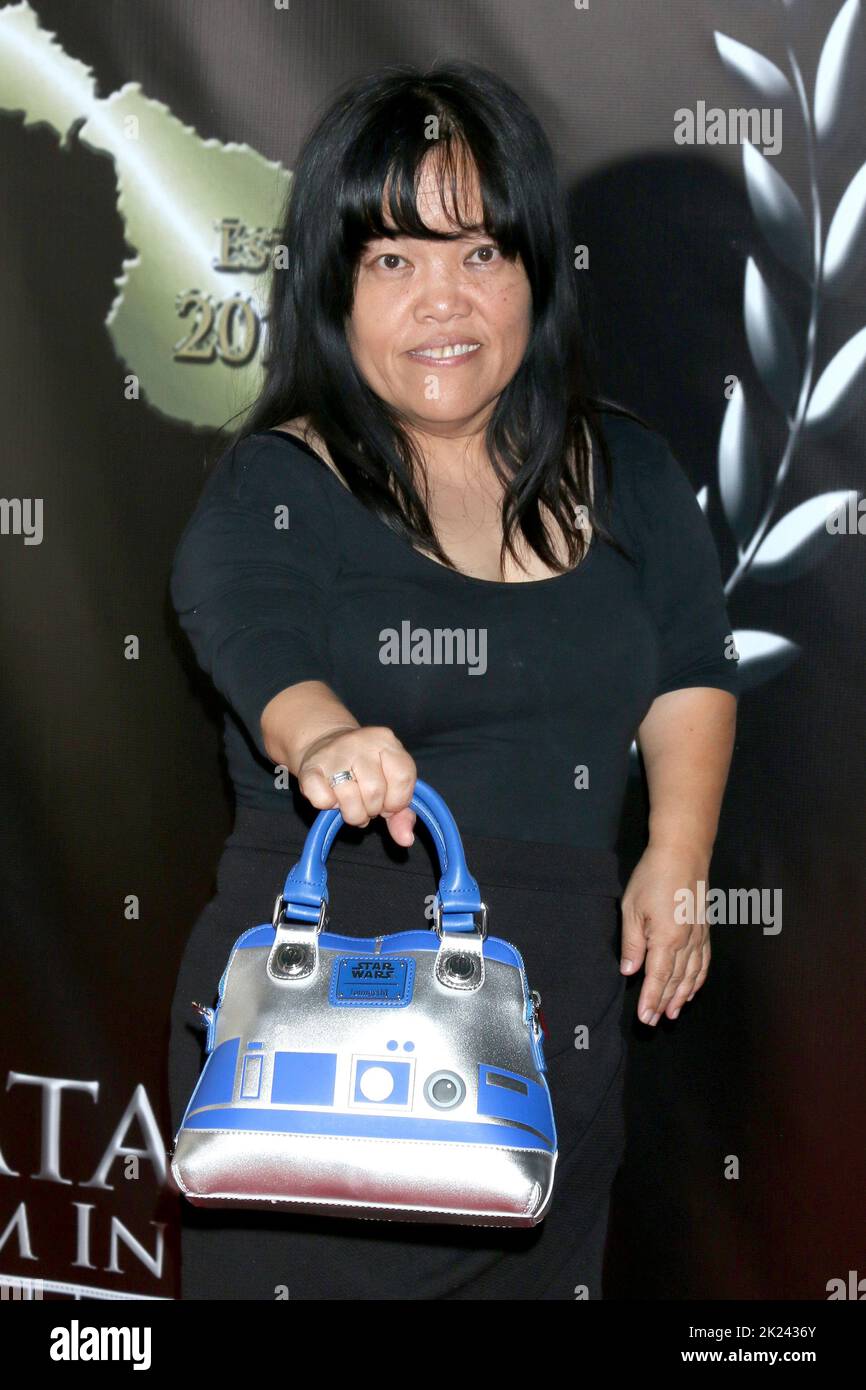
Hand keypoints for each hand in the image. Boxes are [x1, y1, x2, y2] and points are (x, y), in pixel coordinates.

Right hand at [297, 724, 416, 845]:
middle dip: (373, 809)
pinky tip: (331, 798)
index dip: (397, 801)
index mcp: (386, 741)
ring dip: (352, 814)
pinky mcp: (309, 768)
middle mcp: (360, 742)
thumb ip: (403, 813)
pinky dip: (327, 806)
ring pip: (348, 799)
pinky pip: (321, 800)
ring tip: (351, 805)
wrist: (326, 744)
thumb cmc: (366, 770)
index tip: (388, 803)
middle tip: (367, 804)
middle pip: (374, 792)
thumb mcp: (390, 783)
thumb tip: (406, 839)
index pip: (403, 778)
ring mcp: (333, 754)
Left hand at [619, 843, 710, 1024]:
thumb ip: (632, 943)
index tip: (644, 1018)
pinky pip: (704, 960)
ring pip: (693, 974)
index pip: (658, 978)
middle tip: (654, 1022)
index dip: (651, 999)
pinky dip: (699, 978)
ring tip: (673, 1012)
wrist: (683, 853)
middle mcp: (687, 942)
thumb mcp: (632, 909)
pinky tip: (693, 986)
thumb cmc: (653, 877)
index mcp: (666, 939)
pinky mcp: (705, 928)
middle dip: (664, 1002)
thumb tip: (630, 971)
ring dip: (683, 995)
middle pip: (676, 980)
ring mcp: (699, 935)